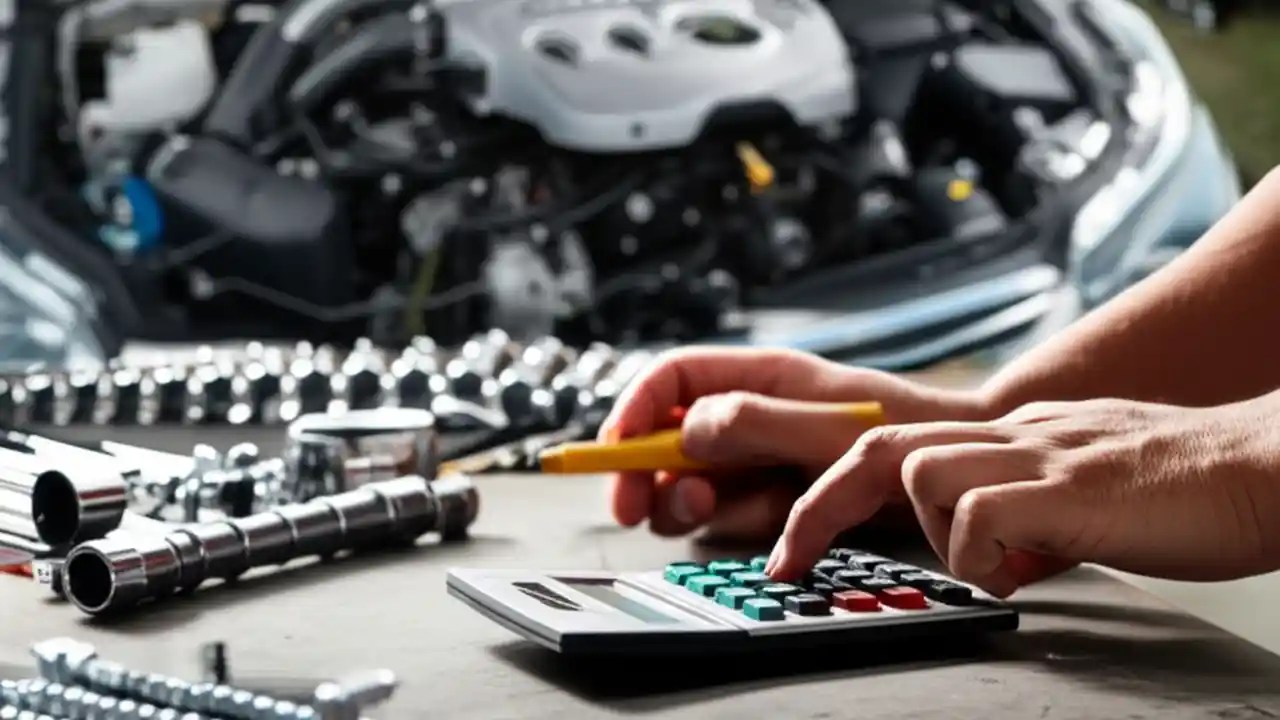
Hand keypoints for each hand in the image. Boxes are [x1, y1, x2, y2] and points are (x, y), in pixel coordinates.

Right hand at [598, 346, 984, 539]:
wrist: (956, 465)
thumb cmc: (905, 428)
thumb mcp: (827, 424)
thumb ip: (754, 422)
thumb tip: (687, 429)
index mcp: (757, 377)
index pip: (670, 380)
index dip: (633, 410)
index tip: (615, 451)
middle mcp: (751, 414)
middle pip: (668, 437)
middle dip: (646, 472)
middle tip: (639, 507)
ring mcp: (762, 457)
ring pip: (694, 481)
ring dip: (689, 502)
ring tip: (715, 509)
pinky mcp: (777, 495)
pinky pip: (734, 513)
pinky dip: (737, 524)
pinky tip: (769, 525)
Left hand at [765, 395, 1279, 597]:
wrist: (1269, 465)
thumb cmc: (1189, 489)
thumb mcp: (1083, 492)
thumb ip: (1025, 512)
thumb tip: (989, 557)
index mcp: (1014, 433)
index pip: (899, 445)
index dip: (836, 491)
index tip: (800, 542)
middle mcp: (1014, 433)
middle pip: (877, 446)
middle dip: (816, 506)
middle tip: (789, 562)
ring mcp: (1039, 455)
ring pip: (915, 471)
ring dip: (927, 532)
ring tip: (989, 563)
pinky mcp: (1071, 489)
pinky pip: (978, 514)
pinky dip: (978, 553)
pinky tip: (1026, 570)